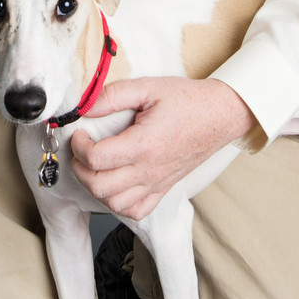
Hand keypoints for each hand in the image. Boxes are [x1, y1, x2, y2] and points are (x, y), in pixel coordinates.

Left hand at [69, 76, 254, 219]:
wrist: (220, 114)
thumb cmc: (187, 100)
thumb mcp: (148, 87)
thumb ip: (113, 96)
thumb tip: (84, 107)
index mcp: (143, 144)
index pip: (96, 158)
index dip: (78, 146)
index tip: (79, 134)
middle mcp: (149, 170)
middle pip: (99, 186)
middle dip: (80, 169)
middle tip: (81, 151)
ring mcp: (157, 183)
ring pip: (114, 203)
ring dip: (96, 187)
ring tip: (95, 167)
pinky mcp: (164, 188)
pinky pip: (136, 211)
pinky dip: (119, 203)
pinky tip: (115, 184)